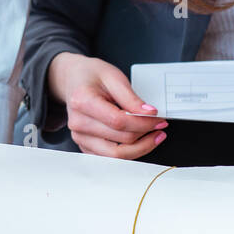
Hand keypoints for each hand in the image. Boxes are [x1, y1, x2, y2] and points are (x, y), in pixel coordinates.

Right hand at [47, 52, 167, 158]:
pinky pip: (110, 157)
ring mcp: (79, 137)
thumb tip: (149, 114)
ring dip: (140, 148)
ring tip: (154, 136)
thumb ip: (131, 97)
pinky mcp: (84, 146)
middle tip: (160, 124)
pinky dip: (129, 151)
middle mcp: (78, 123)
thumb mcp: (113, 77)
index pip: (118, 121)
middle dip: (145, 134)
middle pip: (120, 140)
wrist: (73, 79)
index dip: (143, 123)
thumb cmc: (91, 75)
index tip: (158, 119)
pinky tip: (140, 140)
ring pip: (116, 155)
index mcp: (82, 101)